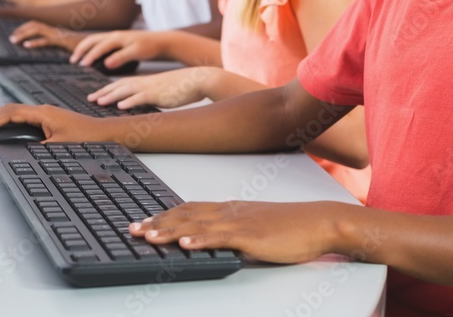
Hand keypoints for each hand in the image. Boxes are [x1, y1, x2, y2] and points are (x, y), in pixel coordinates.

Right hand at [0, 103, 112, 142]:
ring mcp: (46, 114)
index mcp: (43, 113)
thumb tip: (20, 150)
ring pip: (16, 112)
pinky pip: (24, 117)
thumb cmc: (86, 138)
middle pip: (11, 109)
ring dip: (0, 118)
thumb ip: (38, 148)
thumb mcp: (59, 146)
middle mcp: (43, 110)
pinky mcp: (49, 120)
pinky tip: (5, 127)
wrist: (104, 133)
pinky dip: (10, 121)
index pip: (12, 113)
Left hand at [9, 21, 83, 50]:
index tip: (16, 35)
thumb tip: (50, 49)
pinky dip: (35, 42)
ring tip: (14, 41)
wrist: (96, 47)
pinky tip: (26, 46)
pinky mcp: (62, 40)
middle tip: (12, 38)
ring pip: (38, 29)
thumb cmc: (84, 48)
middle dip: (21, 30)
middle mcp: (56, 30)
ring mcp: (59, 34)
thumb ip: (59, 45)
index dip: (25, 28)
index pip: (37, 24)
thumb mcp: (69, 47)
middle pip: (35, 24)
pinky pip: (46, 40)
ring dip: (24, 34)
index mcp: (56, 31)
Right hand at [71, 30, 164, 68]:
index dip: (90, 56)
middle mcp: (114, 35)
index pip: (99, 47)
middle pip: (92, 40)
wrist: (161, 41)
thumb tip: (106, 64)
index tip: (82, 66)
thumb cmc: (150, 47)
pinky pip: (100, 42)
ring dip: (85, 48)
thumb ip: (121, 58)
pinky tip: (92, 56)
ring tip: (77, 59)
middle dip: (81, 50)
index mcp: (117, 38)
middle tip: (73, 61)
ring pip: (95, 40)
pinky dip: (92, 48)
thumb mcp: (136, 52)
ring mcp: (115, 36)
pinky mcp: (118, 40)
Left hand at [87, 67, 213, 109]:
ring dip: (111, 96)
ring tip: (98, 102)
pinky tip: (120, 106)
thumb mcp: (165, 90)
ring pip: (126, 90)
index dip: (109, 89)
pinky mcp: (159, 94)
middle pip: (120, 86)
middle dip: (104, 92)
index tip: (98, 95)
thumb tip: (145, 103)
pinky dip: (130, 101)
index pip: (123, 83)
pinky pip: (141, 97)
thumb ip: (153, 95)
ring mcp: (151, 88)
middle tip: (91, 99)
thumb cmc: (184, 87)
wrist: (198, 79)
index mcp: (147, 81)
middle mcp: (146, 83)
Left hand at [130, 201, 340, 263]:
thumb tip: (218, 244)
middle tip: (133, 229)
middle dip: (158, 222)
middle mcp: (230, 211)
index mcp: (231, 209)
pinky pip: (220, 237)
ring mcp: (240, 222)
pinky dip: (199, 239)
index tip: (144, 222)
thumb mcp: (257, 228)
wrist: (319, 222)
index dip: (165, 215)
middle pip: (186, 214)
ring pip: (197, 224)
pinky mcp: (251, 235)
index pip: (190, 209)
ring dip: (169, 230)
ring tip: (147, 237)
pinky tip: (184, 243)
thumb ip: (235, 233)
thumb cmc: (292, 227)